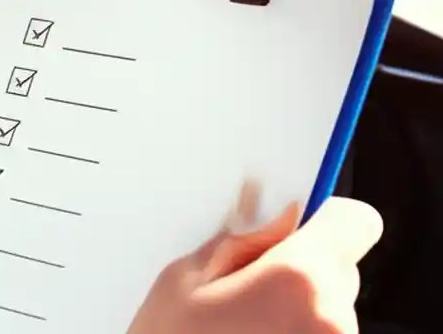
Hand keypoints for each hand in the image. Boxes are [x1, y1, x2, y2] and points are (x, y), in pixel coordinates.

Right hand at [128, 196, 381, 333]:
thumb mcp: (184, 278)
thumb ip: (241, 240)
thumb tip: (279, 215)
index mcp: (299, 280)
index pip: (354, 222)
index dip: (325, 219)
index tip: (297, 229)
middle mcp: (332, 322)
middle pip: (339, 272)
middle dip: (299, 274)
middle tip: (241, 295)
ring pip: (329, 313)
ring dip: (295, 316)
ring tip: (237, 333)